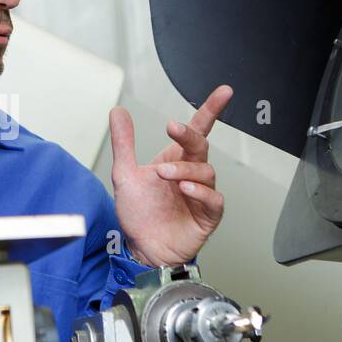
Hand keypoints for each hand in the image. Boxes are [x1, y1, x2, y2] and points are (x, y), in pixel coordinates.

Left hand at [108, 86, 232, 266]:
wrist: (142, 249)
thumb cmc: (139, 214)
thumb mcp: (125, 174)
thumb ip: (124, 143)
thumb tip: (117, 112)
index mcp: (176, 160)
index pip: (197, 130)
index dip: (211, 110)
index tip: (223, 93)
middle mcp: (190, 174)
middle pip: (201, 145)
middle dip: (189, 135)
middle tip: (172, 128)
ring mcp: (201, 194)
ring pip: (205, 171)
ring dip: (184, 169)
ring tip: (164, 174)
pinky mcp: (207, 215)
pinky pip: (213, 199)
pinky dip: (199, 193)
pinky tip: (185, 190)